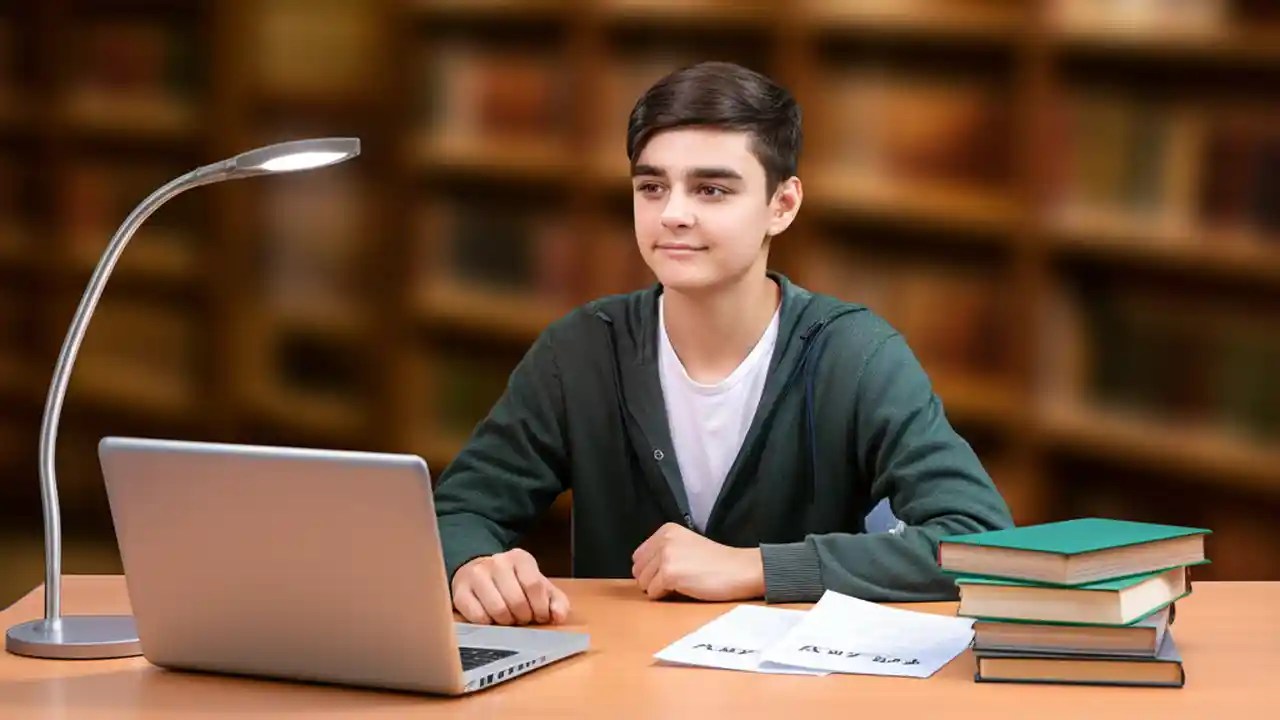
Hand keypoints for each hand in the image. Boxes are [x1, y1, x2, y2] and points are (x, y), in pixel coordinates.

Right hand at [451, 548, 569, 625]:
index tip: (540, 616)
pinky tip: (491, 618)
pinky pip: (478, 617)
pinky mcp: (460, 592)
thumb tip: (559, 616)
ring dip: (506, 622)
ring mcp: (476, 576)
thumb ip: (556, 601)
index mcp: (519, 558)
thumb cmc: (514, 583)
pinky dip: (488, 624)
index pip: (534, 585)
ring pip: (497, 610)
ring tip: (508, 618)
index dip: (540, 608)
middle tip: (522, 619)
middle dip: (523, 617)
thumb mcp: (538, 587)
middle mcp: (497, 562)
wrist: (479, 572)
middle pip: (516, 601)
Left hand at [631, 522, 764, 601]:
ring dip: (659, 589)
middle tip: (676, 581)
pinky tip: (684, 589)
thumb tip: (642, 571)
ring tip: (682, 584)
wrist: (740, 569)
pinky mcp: (669, 574)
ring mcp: (665, 556)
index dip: (651, 569)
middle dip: (652, 580)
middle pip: (638, 570)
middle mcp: (663, 540)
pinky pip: (653, 593)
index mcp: (666, 530)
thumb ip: (665, 551)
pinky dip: (666, 596)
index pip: (639, 556)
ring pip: (643, 582)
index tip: (670, 572)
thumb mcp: (687, 546)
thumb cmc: (718, 563)